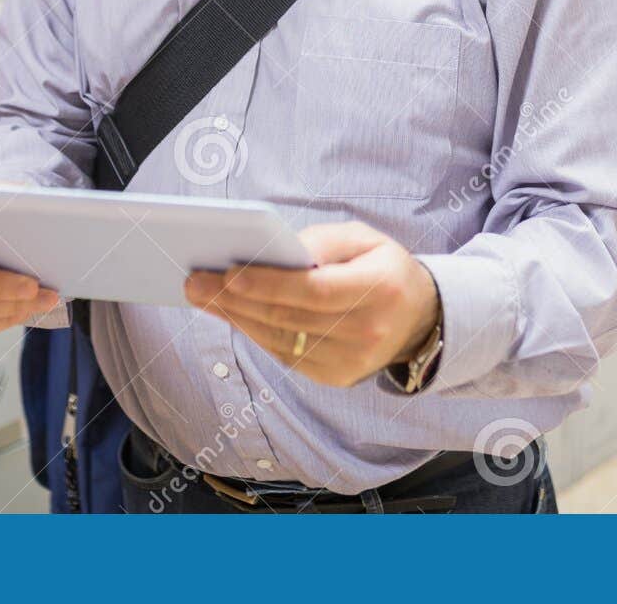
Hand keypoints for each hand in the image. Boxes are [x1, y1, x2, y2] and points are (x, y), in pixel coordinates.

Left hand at [184, 221, 439, 387]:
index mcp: (379, 289)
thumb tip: (275, 251)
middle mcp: (367, 331)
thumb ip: (323, 241)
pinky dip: (255, 333)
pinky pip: (286, 355)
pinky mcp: (337, 377)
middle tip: (196, 282)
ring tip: (203, 295)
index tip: (228, 272)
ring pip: (280, 339)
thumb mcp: (364, 239)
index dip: (268, 283)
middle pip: (288, 316)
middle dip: (236, 299)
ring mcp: (351, 361)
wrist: (421, 318)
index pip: (313, 290)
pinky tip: (232, 314)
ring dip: (236, 318)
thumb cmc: (384, 268)